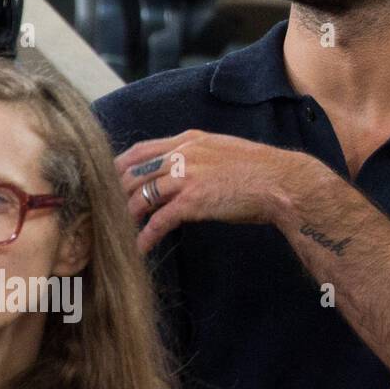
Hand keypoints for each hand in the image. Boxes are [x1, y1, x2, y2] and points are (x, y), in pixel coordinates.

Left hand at [116, 130, 319, 253]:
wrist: (284, 182)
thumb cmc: (262, 171)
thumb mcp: (225, 151)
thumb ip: (201, 156)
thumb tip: (185, 170)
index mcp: (190, 140)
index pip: (140, 150)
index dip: (119, 167)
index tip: (109, 182)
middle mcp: (183, 154)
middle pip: (133, 173)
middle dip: (115, 194)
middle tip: (105, 213)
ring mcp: (187, 176)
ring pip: (140, 196)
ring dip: (126, 217)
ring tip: (117, 233)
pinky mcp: (193, 201)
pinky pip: (159, 220)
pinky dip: (145, 236)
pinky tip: (140, 248)